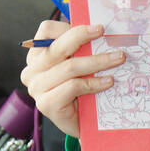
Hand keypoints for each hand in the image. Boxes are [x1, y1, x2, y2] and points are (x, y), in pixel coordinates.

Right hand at [19, 20, 124, 138]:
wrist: (81, 123)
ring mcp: (37, 88)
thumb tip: (102, 29)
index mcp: (37, 56)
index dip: (70, 27)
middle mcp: (32, 70)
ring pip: (69, 67)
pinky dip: (93, 83)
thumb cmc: (80, 91)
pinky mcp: (46, 104)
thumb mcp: (80, 64)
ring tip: (118, 59)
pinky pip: (73, 86)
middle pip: (58, 47)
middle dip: (84, 37)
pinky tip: (108, 81)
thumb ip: (82, 48)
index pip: (46, 31)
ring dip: (97, 61)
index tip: (96, 28)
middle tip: (105, 34)